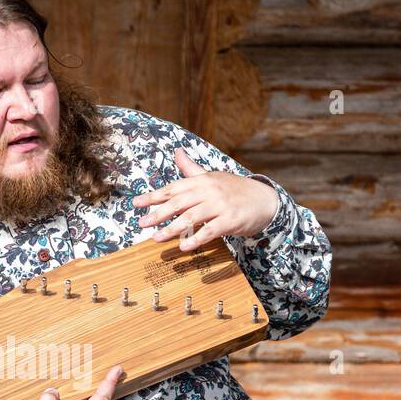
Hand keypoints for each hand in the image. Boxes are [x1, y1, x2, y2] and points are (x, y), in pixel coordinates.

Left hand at [133, 148, 279, 250]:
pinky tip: (184, 247)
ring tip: (156, 238)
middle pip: (179, 203)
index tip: (136, 204)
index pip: (173, 188)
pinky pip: (210, 231)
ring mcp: (220, 205)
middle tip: (141, 224)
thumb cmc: (234, 189)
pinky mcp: (231, 220)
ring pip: (192, 217)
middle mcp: (209, 191)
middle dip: (158, 213)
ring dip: (172, 228)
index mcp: (202, 181)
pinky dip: (196, 239)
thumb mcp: (212, 176)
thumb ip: (191, 168)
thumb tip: (177, 152)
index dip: (153, 196)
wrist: (264, 199)